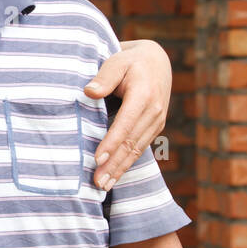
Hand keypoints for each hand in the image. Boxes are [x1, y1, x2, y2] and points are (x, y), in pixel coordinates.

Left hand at [84, 39, 171, 188]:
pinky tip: (114, 176)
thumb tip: (89, 92)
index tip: (97, 159)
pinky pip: (140, 149)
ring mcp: (157, 121)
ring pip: (137, 150)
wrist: (157, 61)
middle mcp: (154, 111)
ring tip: (103, 186)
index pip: (125, 123)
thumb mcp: (116, 61)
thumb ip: (104, 76)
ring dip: (120, 169)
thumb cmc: (130, 61)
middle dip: (114, 164)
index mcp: (144, 94)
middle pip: (131, 142)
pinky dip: (127, 164)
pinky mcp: (155, 127)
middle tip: (97, 183)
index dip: (111, 142)